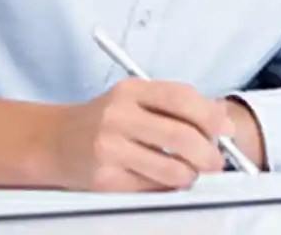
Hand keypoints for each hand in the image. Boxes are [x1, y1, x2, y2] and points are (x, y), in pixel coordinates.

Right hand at [49, 79, 233, 191]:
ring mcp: (109, 148)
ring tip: (191, 173)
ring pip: (170, 168)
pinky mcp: (103, 179)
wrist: (53, 142)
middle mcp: (118, 116)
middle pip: (180, 136)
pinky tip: (165, 181)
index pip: (182, 98)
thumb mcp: (135, 99)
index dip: (211, 116)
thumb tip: (221, 120)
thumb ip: (175, 105)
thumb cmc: (104, 121)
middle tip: (217, 161)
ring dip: (190, 175)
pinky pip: (150, 188)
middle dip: (208, 153)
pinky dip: (167, 187)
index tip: (227, 130)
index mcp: (130, 91)